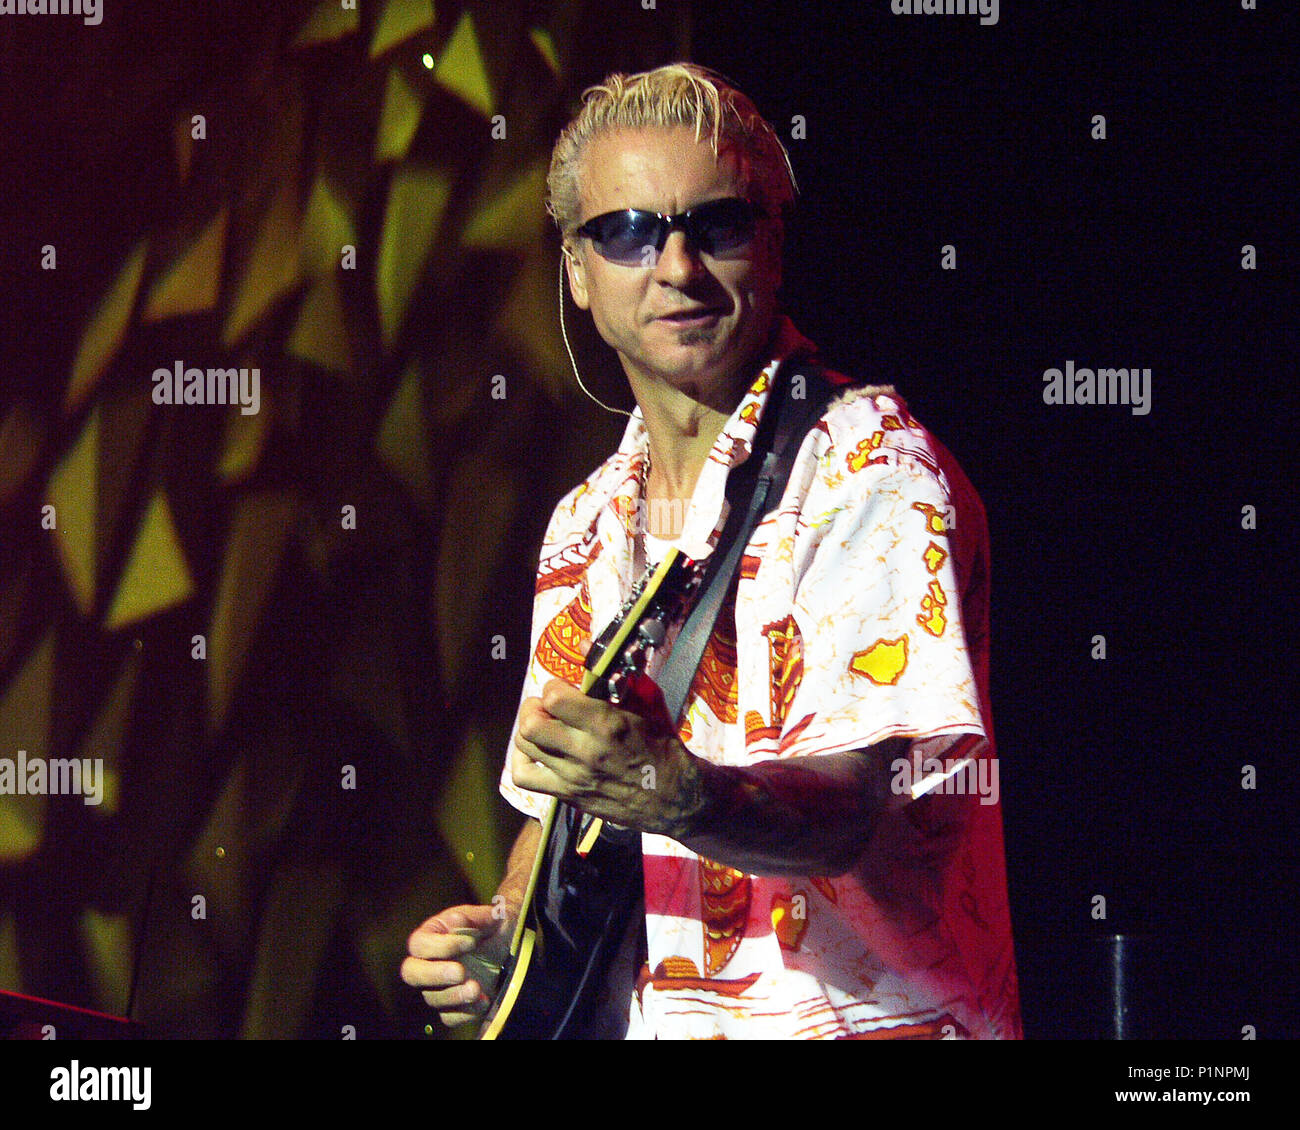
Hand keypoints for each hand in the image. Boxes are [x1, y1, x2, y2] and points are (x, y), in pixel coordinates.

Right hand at [401, 902, 513, 1028]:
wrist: (509, 944)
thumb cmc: (491, 926)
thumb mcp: (486, 916)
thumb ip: (471, 917)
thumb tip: (455, 920)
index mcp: (430, 936)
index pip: (419, 945)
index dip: (441, 946)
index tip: (471, 942)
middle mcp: (428, 963)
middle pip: (412, 974)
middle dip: (435, 975)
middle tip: (460, 972)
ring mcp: (438, 987)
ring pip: (432, 998)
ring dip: (454, 995)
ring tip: (477, 988)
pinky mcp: (453, 1006)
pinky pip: (449, 1017)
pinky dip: (465, 1012)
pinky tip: (483, 1001)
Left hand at [510, 676, 703, 836]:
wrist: (675, 797)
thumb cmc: (662, 744)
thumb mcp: (648, 702)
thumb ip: (619, 671)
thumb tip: (585, 643)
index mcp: (607, 724)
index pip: (554, 698)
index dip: (555, 686)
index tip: (566, 688)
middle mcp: (585, 751)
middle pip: (531, 723)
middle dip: (535, 706)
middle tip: (549, 706)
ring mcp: (574, 776)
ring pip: (525, 746)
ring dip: (529, 728)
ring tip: (545, 724)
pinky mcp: (568, 795)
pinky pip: (525, 777)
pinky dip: (522, 760)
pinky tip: (537, 750)